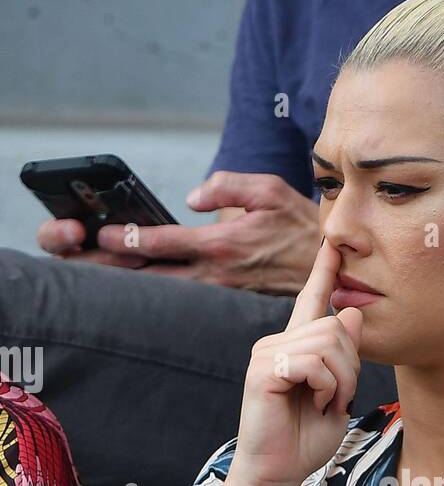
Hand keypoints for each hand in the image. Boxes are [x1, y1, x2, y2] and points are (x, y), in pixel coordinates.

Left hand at [36, 172, 320, 293]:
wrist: (329, 267)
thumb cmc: (298, 222)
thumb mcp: (269, 189)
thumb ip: (227, 186)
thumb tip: (192, 197)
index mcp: (220, 244)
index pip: (164, 242)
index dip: (128, 238)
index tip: (101, 233)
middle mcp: (213, 273)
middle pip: (149, 275)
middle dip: (108, 269)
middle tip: (72, 260)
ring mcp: (216, 290)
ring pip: (158, 290)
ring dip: (120, 283)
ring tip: (83, 274)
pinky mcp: (221, 299)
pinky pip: (177, 298)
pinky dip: (148, 292)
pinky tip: (124, 288)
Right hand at [226, 236, 362, 485]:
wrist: (278, 473)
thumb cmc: (305, 440)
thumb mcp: (338, 394)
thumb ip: (346, 357)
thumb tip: (352, 313)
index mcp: (296, 346)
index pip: (311, 300)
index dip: (323, 272)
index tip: (332, 243)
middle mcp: (278, 342)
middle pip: (336, 327)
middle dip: (352, 366)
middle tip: (339, 398)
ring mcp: (267, 353)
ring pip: (328, 342)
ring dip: (341, 380)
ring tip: (326, 403)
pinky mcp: (262, 370)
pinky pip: (311, 362)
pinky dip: (325, 386)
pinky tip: (315, 403)